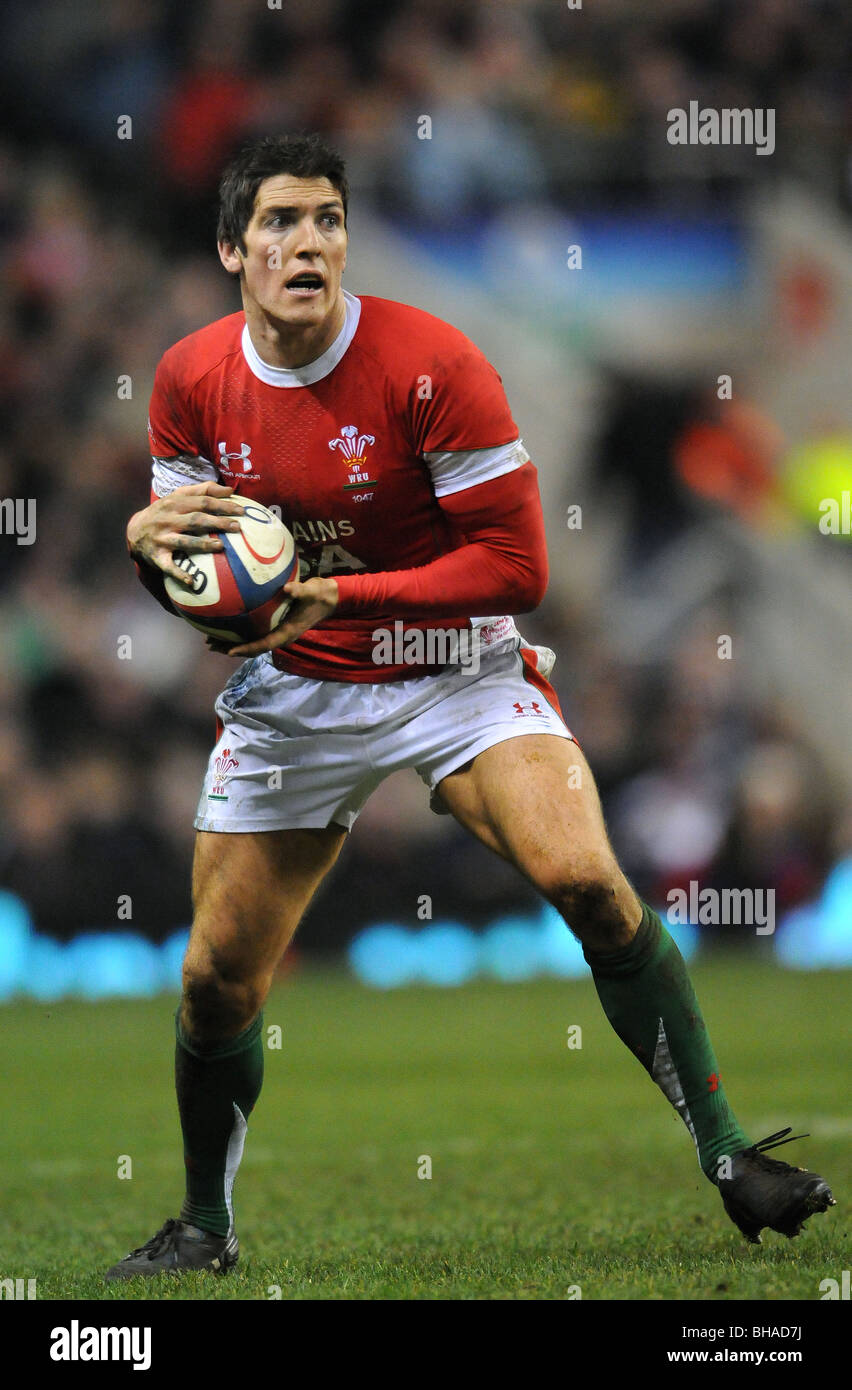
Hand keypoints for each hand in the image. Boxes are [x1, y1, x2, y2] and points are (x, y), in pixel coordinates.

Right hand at [126, 482, 245, 586]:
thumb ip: (203, 490)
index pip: (202, 502)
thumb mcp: (178, 496)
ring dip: (202, 544)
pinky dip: (179, 574)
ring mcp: (162, 539)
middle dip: (218, 523)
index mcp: (175, 503)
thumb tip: (229, 490)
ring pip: (184, 541)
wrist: (134, 531)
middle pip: (196, 520)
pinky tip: (192, 582)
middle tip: (237, 527)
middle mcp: (168, 520)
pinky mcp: (158, 556)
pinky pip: (169, 567)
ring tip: (221, 546)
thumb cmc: (165, 512)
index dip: (222, 506)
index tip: (241, 511)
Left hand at [216, 577, 339, 657]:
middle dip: (231, 648)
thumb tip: (287, 588)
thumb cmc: (319, 595)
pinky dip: (240, 631)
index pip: (263, 645)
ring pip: (252, 641)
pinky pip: (255, 631)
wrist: (329, 597)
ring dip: (232, 641)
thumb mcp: (311, 592)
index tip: (228, 651)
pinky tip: (227, 623)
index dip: (246, 649)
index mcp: (287, 633)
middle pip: (253, 648)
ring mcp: (277, 631)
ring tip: (212, 638)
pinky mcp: (276, 624)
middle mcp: (280, 635)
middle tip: (210, 645)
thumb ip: (299, 591)